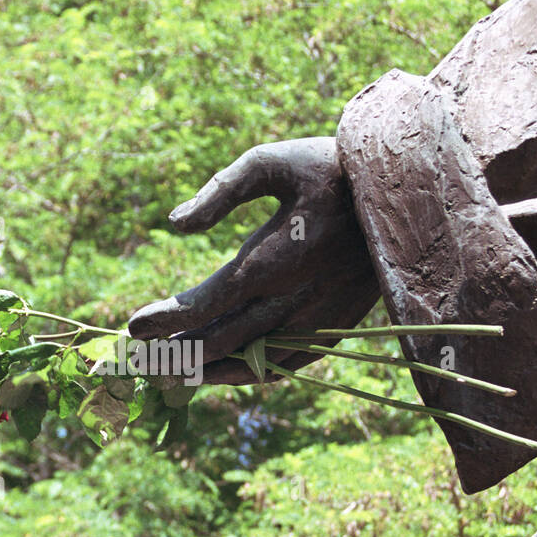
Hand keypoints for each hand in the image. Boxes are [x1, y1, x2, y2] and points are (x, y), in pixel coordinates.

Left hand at [129, 137, 379, 383]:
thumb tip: (175, 224)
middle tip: (138, 360)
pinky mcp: (335, 327)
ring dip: (207, 372)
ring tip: (170, 374)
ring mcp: (318, 319)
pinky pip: (285, 365)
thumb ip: (220, 191)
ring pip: (252, 362)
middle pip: (222, 340)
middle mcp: (296, 297)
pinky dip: (249, 374)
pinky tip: (220, 371)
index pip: (208, 302)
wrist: (403, 193)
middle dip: (175, 353)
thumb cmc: (327, 168)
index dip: (167, 319)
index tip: (133, 327)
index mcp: (276, 257)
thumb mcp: (270, 162)